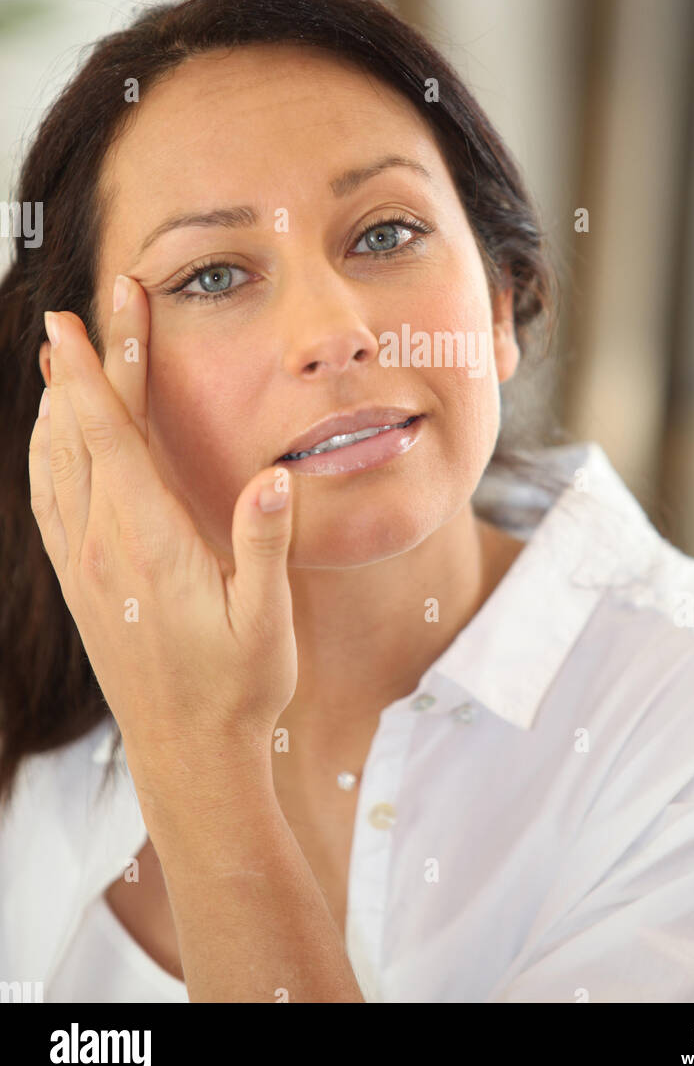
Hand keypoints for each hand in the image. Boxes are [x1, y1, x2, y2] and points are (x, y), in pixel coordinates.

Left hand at [28, 275, 297, 788]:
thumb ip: (264, 546)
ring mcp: (84, 565)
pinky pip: (48, 502)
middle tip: (83, 312)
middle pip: (81, 434)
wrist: (188, 754)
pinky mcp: (80, 584)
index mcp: (149, 542)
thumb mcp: (267, 621)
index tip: (76, 319)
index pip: (113, 436)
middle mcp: (103, 546)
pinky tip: (53, 439)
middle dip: (84, 366)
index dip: (96, 371)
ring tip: (66, 358)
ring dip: (59, 406)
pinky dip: (46, 454)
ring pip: (54, 464)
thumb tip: (274, 479)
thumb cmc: (238, 688)